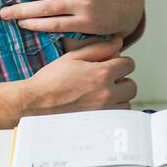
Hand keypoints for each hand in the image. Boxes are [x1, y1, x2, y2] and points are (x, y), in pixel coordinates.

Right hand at [20, 37, 136, 113]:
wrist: (35, 103)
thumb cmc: (51, 81)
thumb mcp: (74, 56)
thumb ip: (99, 48)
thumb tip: (117, 42)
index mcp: (102, 73)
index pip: (129, 64)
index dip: (120, 62)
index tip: (113, 65)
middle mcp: (106, 93)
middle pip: (132, 85)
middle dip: (122, 80)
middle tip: (109, 80)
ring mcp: (104, 110)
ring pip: (127, 103)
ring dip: (119, 97)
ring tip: (104, 94)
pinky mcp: (98, 123)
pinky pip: (117, 118)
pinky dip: (113, 111)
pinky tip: (100, 106)